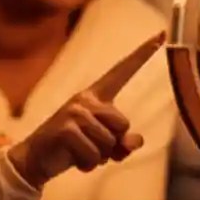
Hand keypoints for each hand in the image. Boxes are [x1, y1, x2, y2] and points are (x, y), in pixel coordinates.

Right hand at [9, 32, 165, 188]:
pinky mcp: (66, 128)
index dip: (143, 54)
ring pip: (109, 143)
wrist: (38, 160)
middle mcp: (85, 99)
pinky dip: (88, 165)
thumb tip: (135, 142)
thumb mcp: (103, 145)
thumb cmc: (73, 148)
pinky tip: (75, 161)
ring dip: (99, 157)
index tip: (161, 34)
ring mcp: (74, 111)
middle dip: (112, 145)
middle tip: (91, 147)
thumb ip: (122, 142)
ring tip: (81, 152)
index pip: (122, 72)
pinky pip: (94, 155)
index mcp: (96, 96)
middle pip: (123, 125)